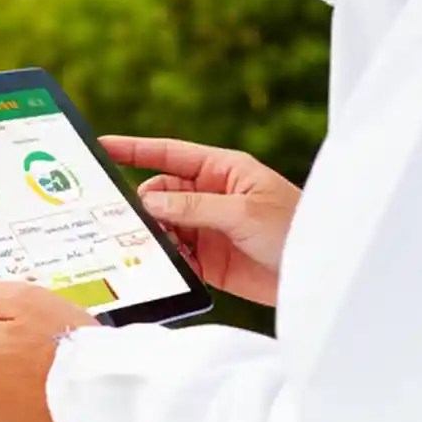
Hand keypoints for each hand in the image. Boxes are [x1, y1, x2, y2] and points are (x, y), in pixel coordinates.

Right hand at [101, 136, 300, 306]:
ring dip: (152, 235)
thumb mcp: (243, 212)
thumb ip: (193, 205)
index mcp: (223, 170)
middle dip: (141, 204)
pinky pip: (176, 257)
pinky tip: (161, 266)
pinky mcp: (209, 260)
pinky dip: (165, 261)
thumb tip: (150, 199)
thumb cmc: (294, 229)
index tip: (101, 147)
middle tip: (122, 219)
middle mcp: (211, 196)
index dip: (134, 150)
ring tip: (143, 246)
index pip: (169, 154)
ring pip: (163, 226)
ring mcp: (208, 228)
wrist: (319, 274)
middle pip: (160, 193)